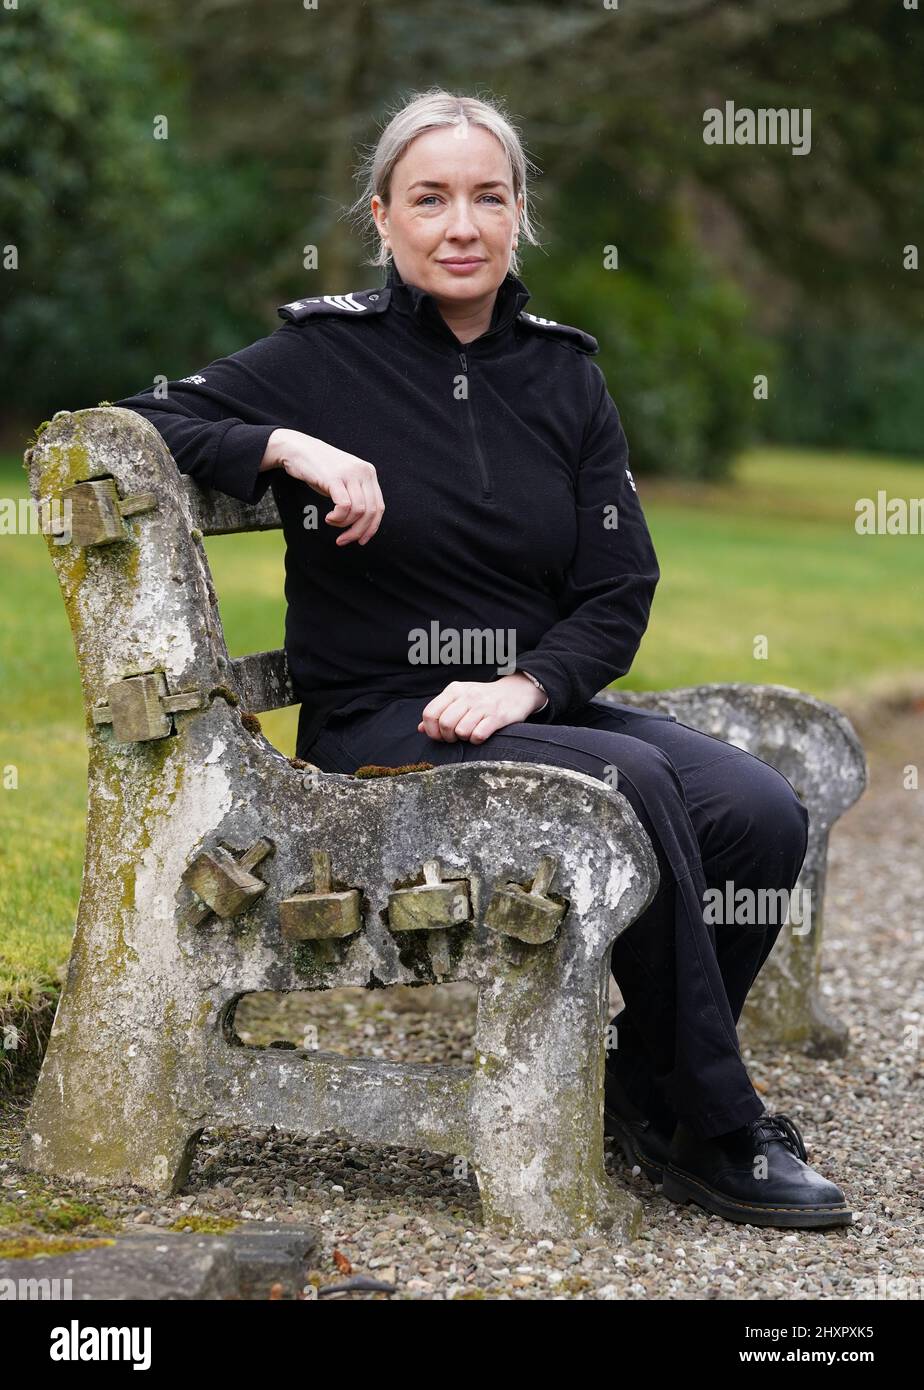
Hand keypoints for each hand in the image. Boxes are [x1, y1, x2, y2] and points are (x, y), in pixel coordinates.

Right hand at [263, 427, 383, 545]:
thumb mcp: (344, 480)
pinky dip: (337, 518)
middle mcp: (364, 472)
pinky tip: (328, 517)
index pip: (379, 507)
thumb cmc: (319, 468)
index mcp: (369, 473)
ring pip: (358, 511)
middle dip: (357, 531)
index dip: (371, 528)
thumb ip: (356, 496)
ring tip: (331, 521)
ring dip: (344, 524)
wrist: (298, 449)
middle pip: (371, 512)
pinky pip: (344, 506)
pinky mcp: (335, 478)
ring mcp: (350, 474)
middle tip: (343, 540)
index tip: (361, 540)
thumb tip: (362, 524)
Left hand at [417, 674, 546, 743]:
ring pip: (461, 731)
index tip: (439, 735)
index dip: (431, 730)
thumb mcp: (460, 699)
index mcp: (454, 690)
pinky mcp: (498, 716)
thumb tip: (421, 728)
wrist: (517, 691)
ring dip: (463, 738)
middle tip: (455, 737)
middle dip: (447, 737)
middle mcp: (467, 696)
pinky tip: (480, 735)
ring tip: (469, 733)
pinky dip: (476, 740)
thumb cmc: (483, 698)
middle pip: (445, 724)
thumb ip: (440, 712)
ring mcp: (483, 706)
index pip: (430, 713)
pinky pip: (478, 735)